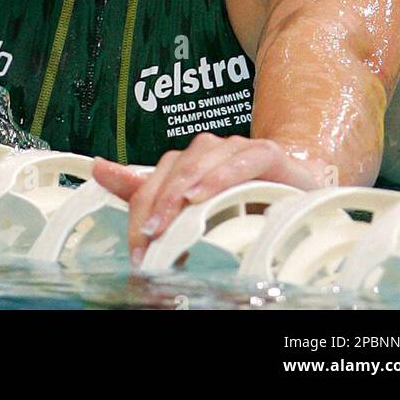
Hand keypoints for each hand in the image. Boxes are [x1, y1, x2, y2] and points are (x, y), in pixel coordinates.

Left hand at [92, 133, 330, 265]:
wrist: (302, 186)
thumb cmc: (245, 196)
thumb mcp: (194, 204)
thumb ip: (146, 189)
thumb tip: (97, 168)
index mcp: (185, 163)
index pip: (151, 183)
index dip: (140, 213)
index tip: (137, 250)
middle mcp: (206, 151)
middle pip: (171, 171)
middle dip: (156, 206)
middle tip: (148, 240)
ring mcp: (235, 149)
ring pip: (200, 161)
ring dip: (182, 191)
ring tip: (169, 221)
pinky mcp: (266, 153)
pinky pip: (240, 160)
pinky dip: (220, 176)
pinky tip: (204, 195)